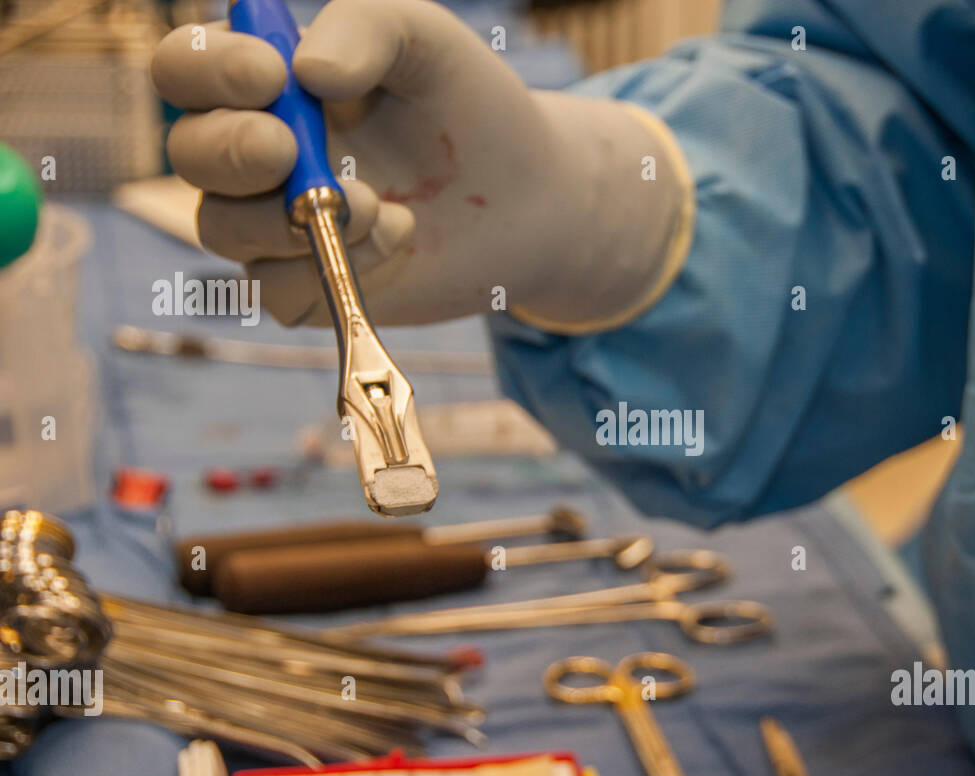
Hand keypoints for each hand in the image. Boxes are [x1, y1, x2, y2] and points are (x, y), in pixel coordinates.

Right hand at [150, 0, 690, 330]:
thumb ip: (366, 27)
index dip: (208, 72)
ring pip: (224, 231)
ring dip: (291, 220)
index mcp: (266, 82)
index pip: (186, 70)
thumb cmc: (471, 109)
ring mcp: (276, 226)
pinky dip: (333, 270)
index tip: (271, 76)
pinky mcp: (309, 287)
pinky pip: (280, 293)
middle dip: (232, 152)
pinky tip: (397, 235)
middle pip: (190, 155)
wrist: (530, 199)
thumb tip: (305, 71)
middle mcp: (257, 154)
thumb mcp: (426, 42)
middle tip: (290, 150)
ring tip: (377, 202)